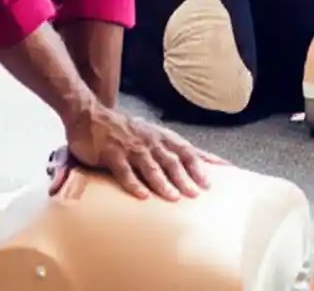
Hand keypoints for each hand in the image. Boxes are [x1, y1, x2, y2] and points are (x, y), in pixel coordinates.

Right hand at [57, 104, 228, 200]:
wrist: (88, 115)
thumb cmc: (121, 129)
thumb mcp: (148, 133)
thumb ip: (165, 148)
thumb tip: (188, 166)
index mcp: (160, 137)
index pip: (190, 149)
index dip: (207, 161)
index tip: (226, 172)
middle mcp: (149, 141)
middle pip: (173, 160)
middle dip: (187, 177)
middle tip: (197, 193)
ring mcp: (130, 148)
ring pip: (151, 167)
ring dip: (163, 183)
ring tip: (173, 197)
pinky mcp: (112, 155)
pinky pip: (125, 172)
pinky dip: (134, 184)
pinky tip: (142, 196)